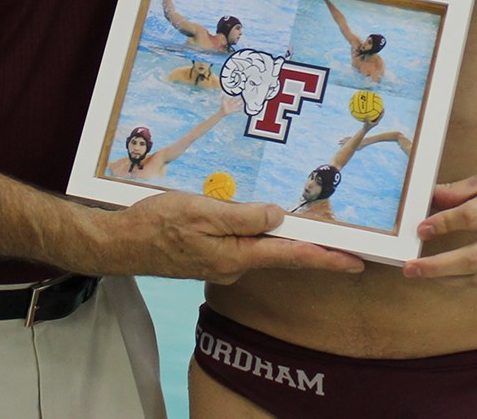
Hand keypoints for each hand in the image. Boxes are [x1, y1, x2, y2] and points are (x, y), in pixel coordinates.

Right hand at [83, 192, 362, 283]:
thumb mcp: (199, 211)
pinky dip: (260, 237)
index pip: (290, 257)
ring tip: (315, 229)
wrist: (120, 243)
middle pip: (282, 256)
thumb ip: (240, 216)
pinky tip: (266, 225)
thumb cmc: (155, 224)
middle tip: (349, 245)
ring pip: (262, 249)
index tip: (356, 263)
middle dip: (315, 251)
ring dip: (286, 241)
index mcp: (234, 255)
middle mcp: (233, 265)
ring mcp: (222, 264)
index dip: (325, 259)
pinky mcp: (210, 258)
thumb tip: (277, 217)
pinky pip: (244, 246)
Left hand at [402, 159, 476, 286]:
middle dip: (437, 266)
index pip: (472, 217)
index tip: (420, 229)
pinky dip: (467, 280)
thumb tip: (430, 197)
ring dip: (447, 278)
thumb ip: (466, 188)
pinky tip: (448, 275)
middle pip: (474, 258)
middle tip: (409, 268)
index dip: (442, 225)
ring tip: (422, 274)